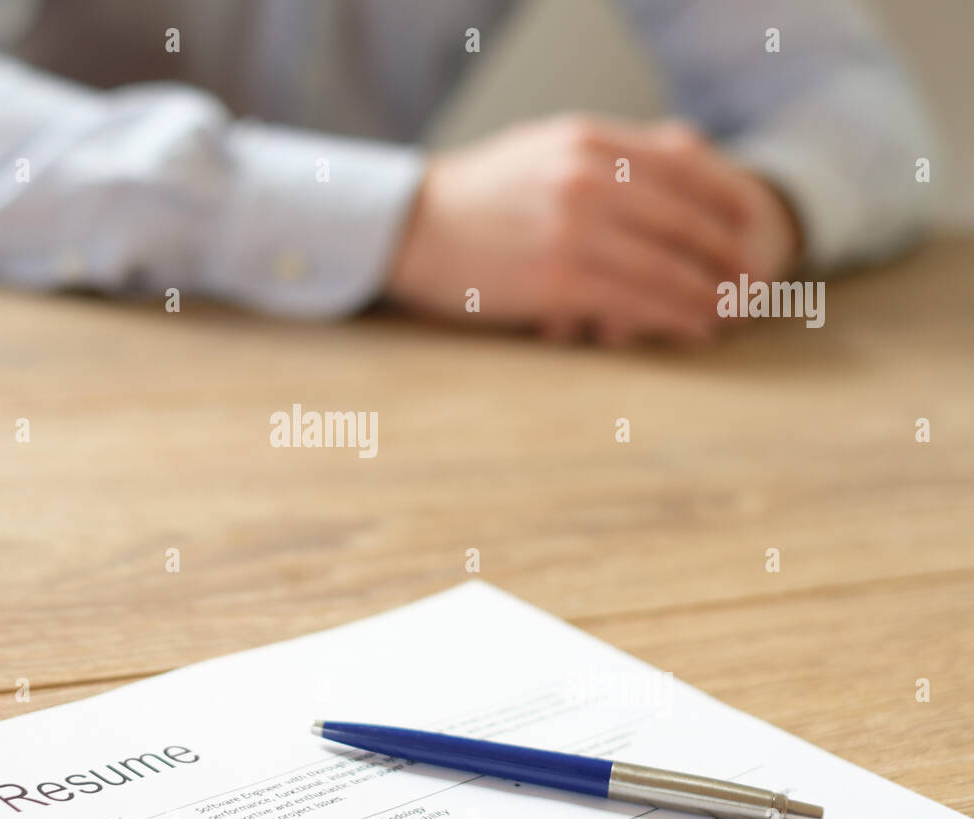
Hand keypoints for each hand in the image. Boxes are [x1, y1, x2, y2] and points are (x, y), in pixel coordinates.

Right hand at [385, 114, 799, 344]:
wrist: (412, 228)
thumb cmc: (477, 195)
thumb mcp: (543, 149)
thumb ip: (608, 152)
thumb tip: (679, 149)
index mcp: (588, 141)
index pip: (680, 165)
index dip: (723, 198)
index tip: (748, 222)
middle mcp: (587, 179)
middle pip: (683, 219)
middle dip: (726, 253)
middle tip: (755, 279)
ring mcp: (574, 230)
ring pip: (666, 265)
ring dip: (708, 293)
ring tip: (732, 312)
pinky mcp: (557, 280)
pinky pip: (635, 301)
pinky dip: (673, 316)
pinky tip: (694, 328)